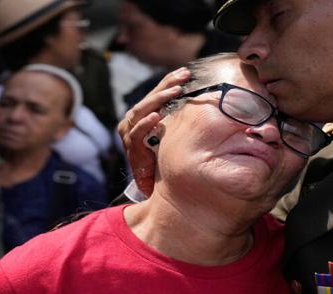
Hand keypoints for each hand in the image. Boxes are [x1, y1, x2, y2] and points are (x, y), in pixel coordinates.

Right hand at [116, 66, 191, 197]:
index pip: (156, 94)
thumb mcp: (171, 136)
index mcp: (142, 116)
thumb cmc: (162, 158)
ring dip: (159, 99)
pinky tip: (157, 116)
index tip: (186, 72)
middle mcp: (133, 121)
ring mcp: (130, 133)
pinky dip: (146, 123)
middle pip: (150, 97)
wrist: (151, 183)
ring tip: (176, 90)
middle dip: (167, 84)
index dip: (169, 82)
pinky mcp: (131, 147)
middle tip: (184, 74)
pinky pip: (137, 132)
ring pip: (142, 110)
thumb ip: (177, 121)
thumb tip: (202, 105)